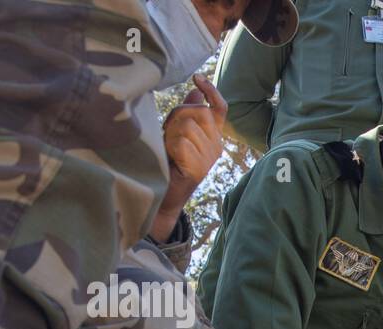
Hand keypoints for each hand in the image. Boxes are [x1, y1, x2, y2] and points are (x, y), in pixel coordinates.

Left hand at [152, 75, 226, 240]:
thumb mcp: (176, 132)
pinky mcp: (200, 168)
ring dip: (171, 134)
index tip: (197, 78)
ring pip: (187, 126)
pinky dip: (170, 148)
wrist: (162, 195)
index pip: (220, 108)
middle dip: (177, 116)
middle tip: (168, 134)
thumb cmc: (167, 162)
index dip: (211, 91)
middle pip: (198, 111)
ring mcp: (210, 158)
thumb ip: (186, 114)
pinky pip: (182, 142)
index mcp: (213, 136)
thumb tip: (196, 94)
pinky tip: (171, 160)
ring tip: (169, 150)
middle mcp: (216, 145)